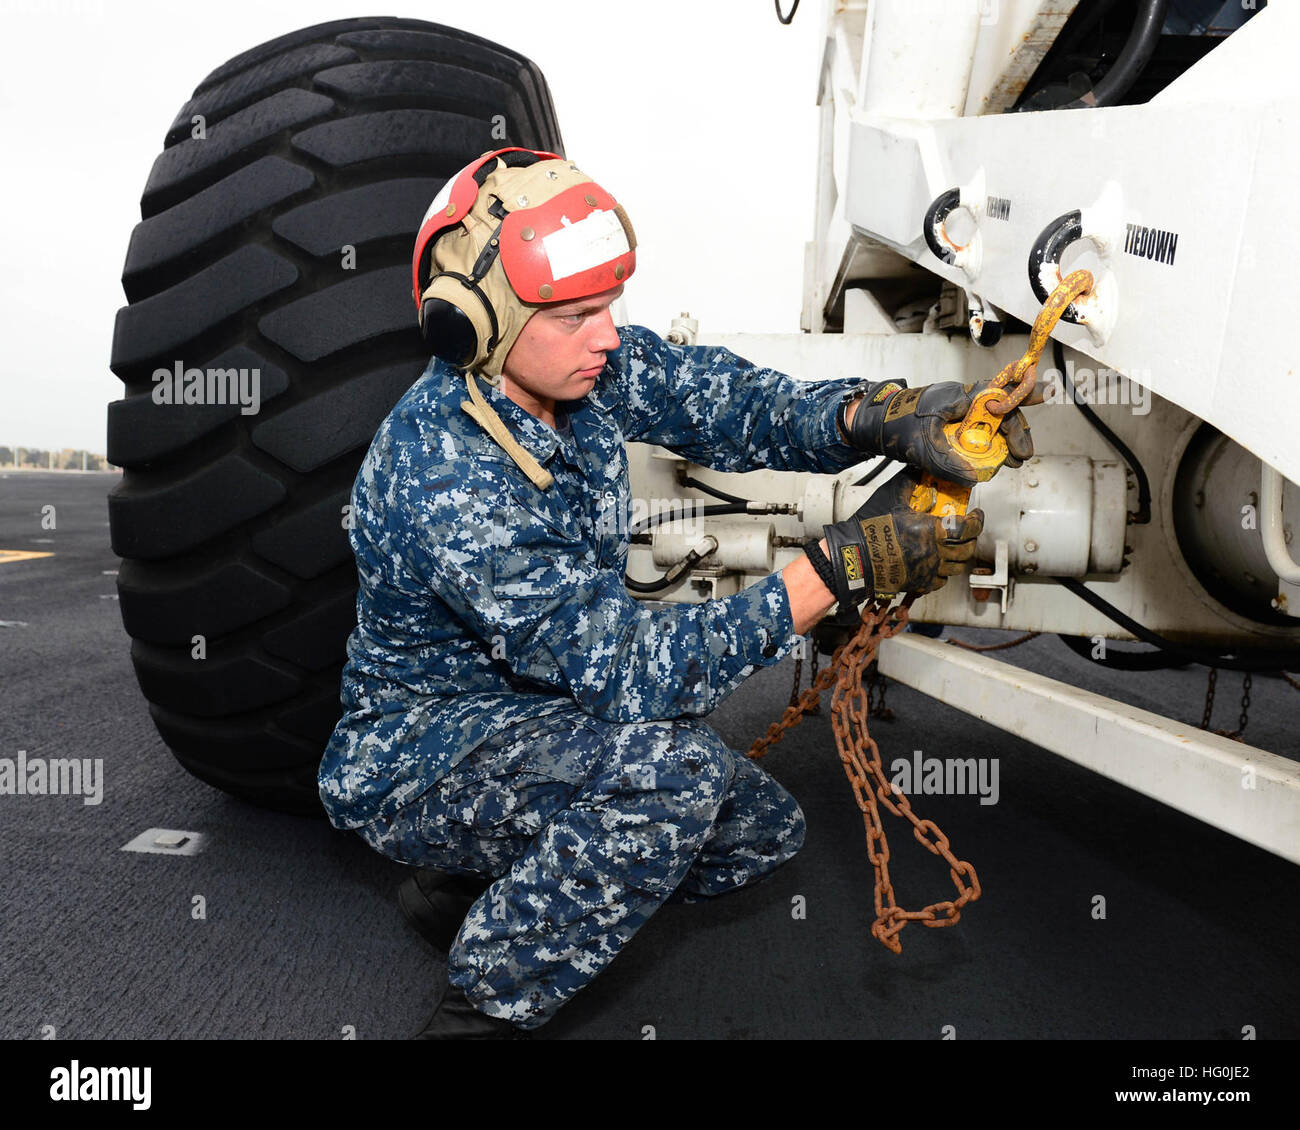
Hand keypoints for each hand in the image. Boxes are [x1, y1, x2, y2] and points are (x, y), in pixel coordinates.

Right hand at [821, 468, 983, 603]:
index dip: (977, 520)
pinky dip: (943, 573)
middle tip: (966, 531)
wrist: (853, 555)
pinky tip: (937, 564)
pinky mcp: (917, 583)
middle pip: (967, 550)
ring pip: (957, 568)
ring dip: (959, 556)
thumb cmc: (870, 526)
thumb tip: (922, 466)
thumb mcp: (891, 495)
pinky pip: (940, 582)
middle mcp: (934, 553)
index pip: (968, 528)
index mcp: (931, 530)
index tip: (976, 515)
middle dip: (971, 539)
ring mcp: (927, 571)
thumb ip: (910, 479)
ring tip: (954, 547)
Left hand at [844, 380, 1034, 484]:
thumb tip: (975, 480)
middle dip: (1014, 433)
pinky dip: (985, 441)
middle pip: (999, 411)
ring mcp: (953, 408)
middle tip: (1021, 457)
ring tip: (1010, 461)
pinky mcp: (946, 419)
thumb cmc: (893, 427)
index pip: (999, 403)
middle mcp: (959, 398)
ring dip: (1001, 439)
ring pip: (987, 420)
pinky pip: (973, 428)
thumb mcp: (923, 450)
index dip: (1018, 418)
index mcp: (958, 398)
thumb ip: (950, 465)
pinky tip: (991, 458)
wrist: (870, 421)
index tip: (1026, 443)